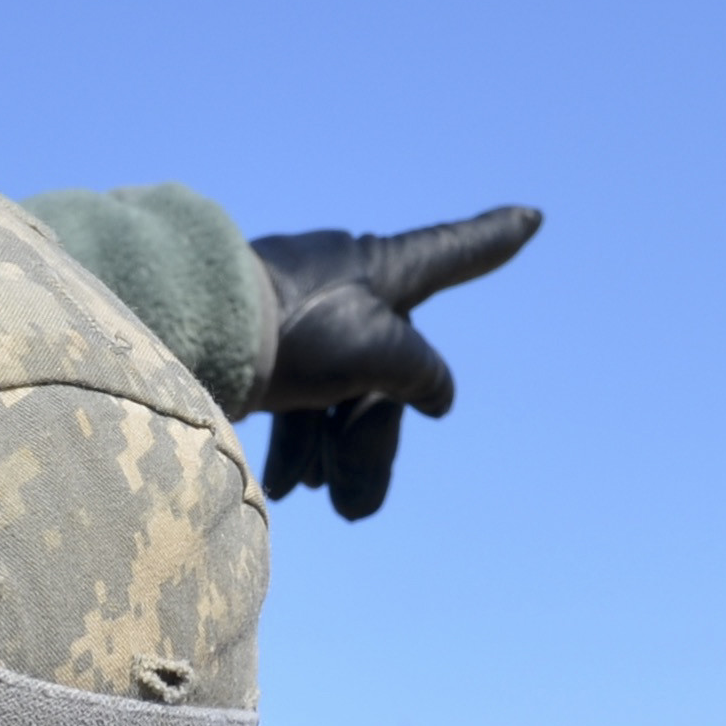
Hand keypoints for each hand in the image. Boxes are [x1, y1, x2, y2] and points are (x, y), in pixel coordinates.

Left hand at [248, 204, 540, 518]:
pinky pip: (294, 396)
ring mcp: (301, 315)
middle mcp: (344, 286)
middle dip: (371, 445)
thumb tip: (439, 393)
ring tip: (319, 504)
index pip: (453, 253)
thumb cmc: (293, 331)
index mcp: (381, 270)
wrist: (191, 331)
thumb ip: (420, 371)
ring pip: (338, 392)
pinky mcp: (261, 343)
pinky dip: (298, 439)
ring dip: (334, 453)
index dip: (494, 240)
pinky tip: (284, 485)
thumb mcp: (377, 352)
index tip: (533, 216)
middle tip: (355, 509)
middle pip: (386, 370)